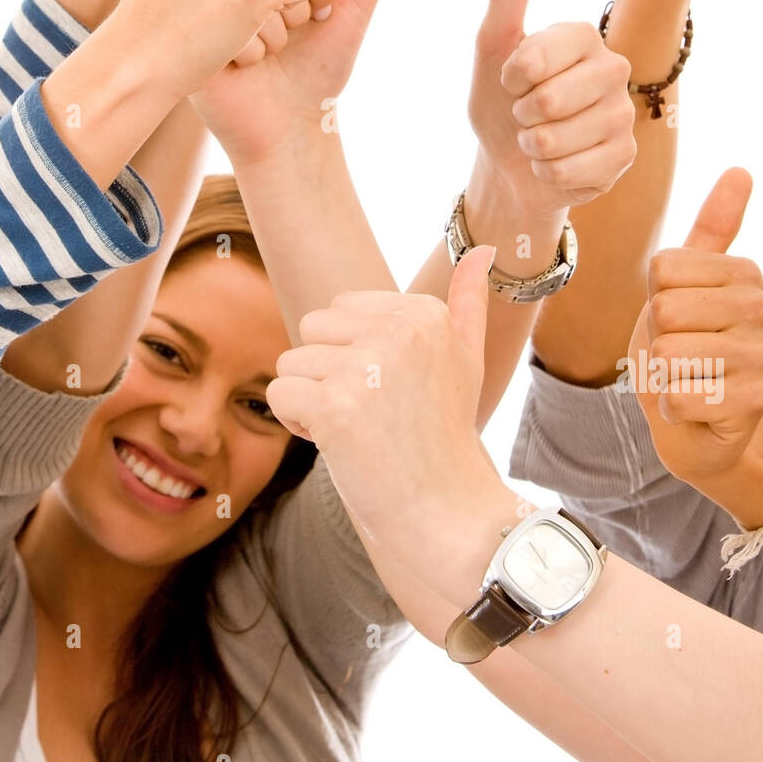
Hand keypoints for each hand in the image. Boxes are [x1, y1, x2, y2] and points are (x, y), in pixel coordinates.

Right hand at [192, 0, 426, 164]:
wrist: (283, 127)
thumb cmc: (316, 64)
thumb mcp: (351, 2)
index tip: (306, 6)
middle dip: (298, 1)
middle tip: (280, 30)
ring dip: (276, 29)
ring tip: (261, 46)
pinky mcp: (189, 22)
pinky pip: (238, 17)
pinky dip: (252, 50)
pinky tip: (240, 64)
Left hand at [267, 246, 496, 545]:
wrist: (446, 512)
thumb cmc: (445, 437)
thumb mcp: (465, 360)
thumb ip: (467, 302)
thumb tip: (483, 249)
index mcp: (424, 312)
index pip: (342, 308)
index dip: (351, 354)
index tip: (389, 392)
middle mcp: (399, 330)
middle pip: (311, 329)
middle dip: (325, 374)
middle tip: (370, 415)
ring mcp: (367, 366)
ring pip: (290, 363)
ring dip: (310, 402)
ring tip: (358, 432)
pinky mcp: (335, 405)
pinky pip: (279, 395)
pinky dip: (297, 425)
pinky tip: (339, 446)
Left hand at [468, 0, 636, 220]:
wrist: (511, 165)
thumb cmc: (501, 101)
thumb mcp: (492, 48)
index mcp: (582, 35)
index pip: (534, 58)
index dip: (510, 78)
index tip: (512, 80)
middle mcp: (614, 68)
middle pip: (549, 102)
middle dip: (521, 116)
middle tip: (527, 114)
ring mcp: (624, 115)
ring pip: (557, 140)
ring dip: (532, 148)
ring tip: (537, 140)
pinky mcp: (625, 157)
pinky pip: (569, 173)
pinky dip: (548, 174)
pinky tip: (553, 165)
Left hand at [627, 169, 762, 480]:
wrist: (694, 421)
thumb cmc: (683, 344)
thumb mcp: (684, 283)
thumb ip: (712, 229)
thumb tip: (742, 169)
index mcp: (746, 273)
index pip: (664, 268)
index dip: (654, 298)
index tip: (676, 316)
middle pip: (666, 310)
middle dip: (656, 337)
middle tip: (679, 351)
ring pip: (670, 354)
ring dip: (663, 374)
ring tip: (687, 377)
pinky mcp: (753, 404)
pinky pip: (680, 397)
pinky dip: (673, 406)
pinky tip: (694, 406)